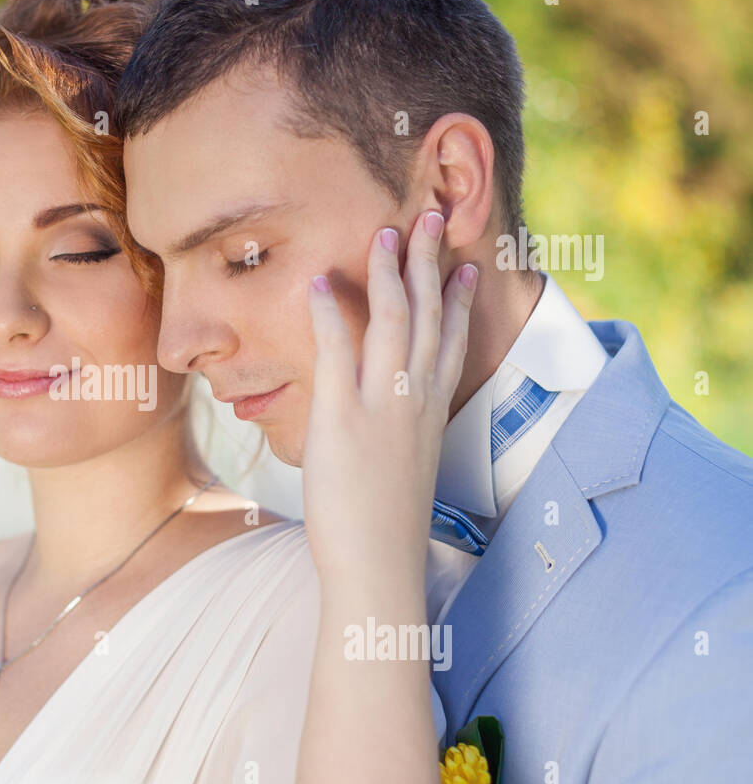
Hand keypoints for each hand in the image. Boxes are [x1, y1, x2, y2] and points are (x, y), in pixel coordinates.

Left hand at [302, 210, 476, 593]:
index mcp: (429, 415)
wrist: (378, 567)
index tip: (466, 266)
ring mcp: (382, 407)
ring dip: (389, 273)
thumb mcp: (398, 473)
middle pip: (429, 317)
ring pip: (394, 323)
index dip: (458, 301)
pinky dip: (327, 313)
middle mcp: (414, 402)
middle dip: (430, 263)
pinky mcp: (342, 419)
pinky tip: (317, 281)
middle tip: (431, 217)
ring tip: (387, 232)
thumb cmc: (382, 530)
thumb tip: (381, 431)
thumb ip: (394, 439)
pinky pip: (337, 352)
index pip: (451, 344)